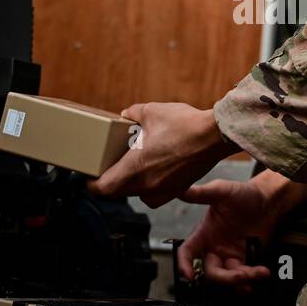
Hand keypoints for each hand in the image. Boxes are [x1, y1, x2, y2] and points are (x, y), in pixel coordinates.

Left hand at [88, 103, 235, 206]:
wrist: (216, 136)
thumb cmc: (184, 125)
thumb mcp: (151, 112)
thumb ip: (131, 114)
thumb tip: (125, 115)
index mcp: (136, 169)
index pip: (103, 189)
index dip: (92, 184)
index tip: (90, 176)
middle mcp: (147, 186)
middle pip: (118, 192)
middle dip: (112, 180)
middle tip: (111, 165)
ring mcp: (164, 191)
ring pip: (137, 193)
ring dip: (132, 182)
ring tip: (136, 163)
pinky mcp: (177, 191)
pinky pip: (155, 192)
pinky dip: (150, 182)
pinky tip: (156, 165)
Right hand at [177, 179, 275, 288]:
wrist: (269, 200)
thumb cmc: (244, 193)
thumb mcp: (222, 191)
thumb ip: (201, 193)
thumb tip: (179, 190)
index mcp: (204, 233)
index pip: (187, 252)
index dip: (184, 264)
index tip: (189, 276)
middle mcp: (215, 247)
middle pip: (211, 272)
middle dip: (225, 278)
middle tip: (242, 275)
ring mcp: (230, 255)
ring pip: (228, 277)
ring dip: (241, 280)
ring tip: (258, 273)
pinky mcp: (246, 260)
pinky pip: (244, 276)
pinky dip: (252, 278)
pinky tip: (262, 272)